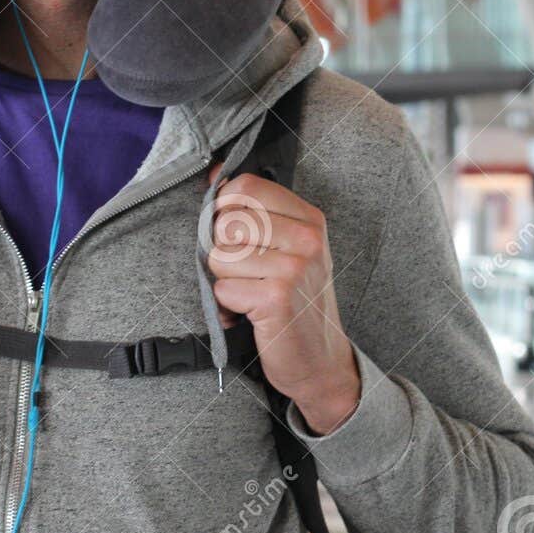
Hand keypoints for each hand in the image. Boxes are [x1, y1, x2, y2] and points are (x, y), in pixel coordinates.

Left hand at [206, 163, 359, 434]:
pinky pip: (223, 290)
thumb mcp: (288, 247)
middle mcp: (307, 238)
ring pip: (219, 257)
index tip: (233, 235)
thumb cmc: (297, 301)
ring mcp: (295, 267)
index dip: (223, 209)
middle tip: (246, 275)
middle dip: (222, 253)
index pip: (245, 188)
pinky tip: (251, 314)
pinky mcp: (277, 298)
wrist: (321, 359)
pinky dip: (228, 308)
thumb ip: (255, 211)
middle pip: (226, 223)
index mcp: (310, 218)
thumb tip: (213, 173)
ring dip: (225, 282)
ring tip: (250, 295)